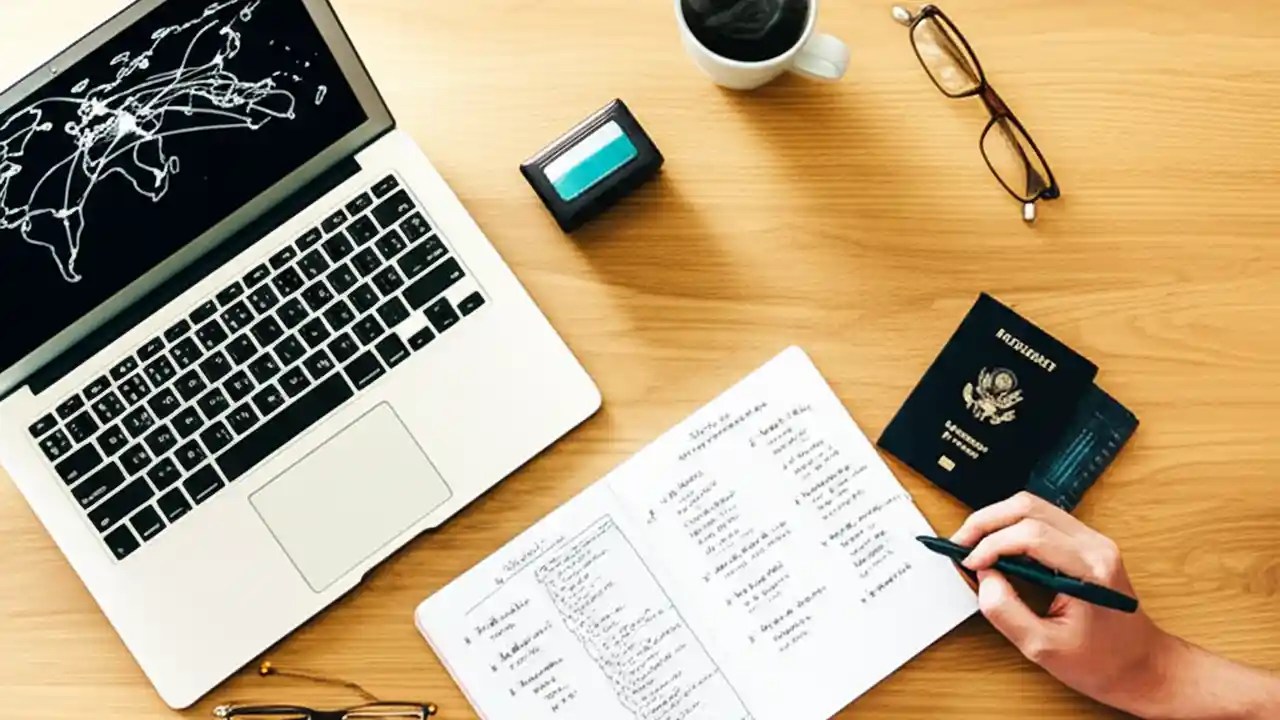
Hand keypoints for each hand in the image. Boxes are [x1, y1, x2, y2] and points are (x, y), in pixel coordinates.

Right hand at [951, 492, 1171, 713]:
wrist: (1144, 666)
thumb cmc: (1104, 662)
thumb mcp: (1044, 648)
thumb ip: (1006, 611)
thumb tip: (984, 578)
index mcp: (1090, 569)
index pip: (1031, 534)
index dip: (991, 544)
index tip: (969, 563)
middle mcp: (1096, 545)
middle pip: (1029, 507)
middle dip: (986, 521)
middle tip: (960, 544)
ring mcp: (1093, 541)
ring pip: (1034, 506)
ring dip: (997, 520)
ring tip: (973, 545)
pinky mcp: (1086, 544)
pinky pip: (1042, 519)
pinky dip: (1012, 527)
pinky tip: (996, 548)